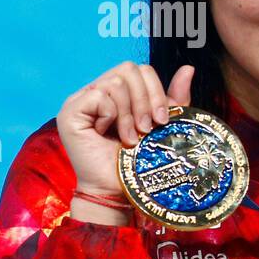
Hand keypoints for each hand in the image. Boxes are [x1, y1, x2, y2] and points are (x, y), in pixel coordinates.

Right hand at [57, 62, 193, 195]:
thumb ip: (173, 98)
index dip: (156, 91)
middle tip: (146, 129)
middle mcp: (96, 91)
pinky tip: (108, 135)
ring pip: (115, 82)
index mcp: (117, 92)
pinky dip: (112, 116)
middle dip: (145, 100)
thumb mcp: (163, 125)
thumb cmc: (138, 161)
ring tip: (130, 138)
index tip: (162, 121)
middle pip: (128, 69)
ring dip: (129, 114)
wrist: (118, 190)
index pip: (139, 69)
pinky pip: (99, 95)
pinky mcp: (70, 111)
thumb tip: (188, 68)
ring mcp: (81, 99)